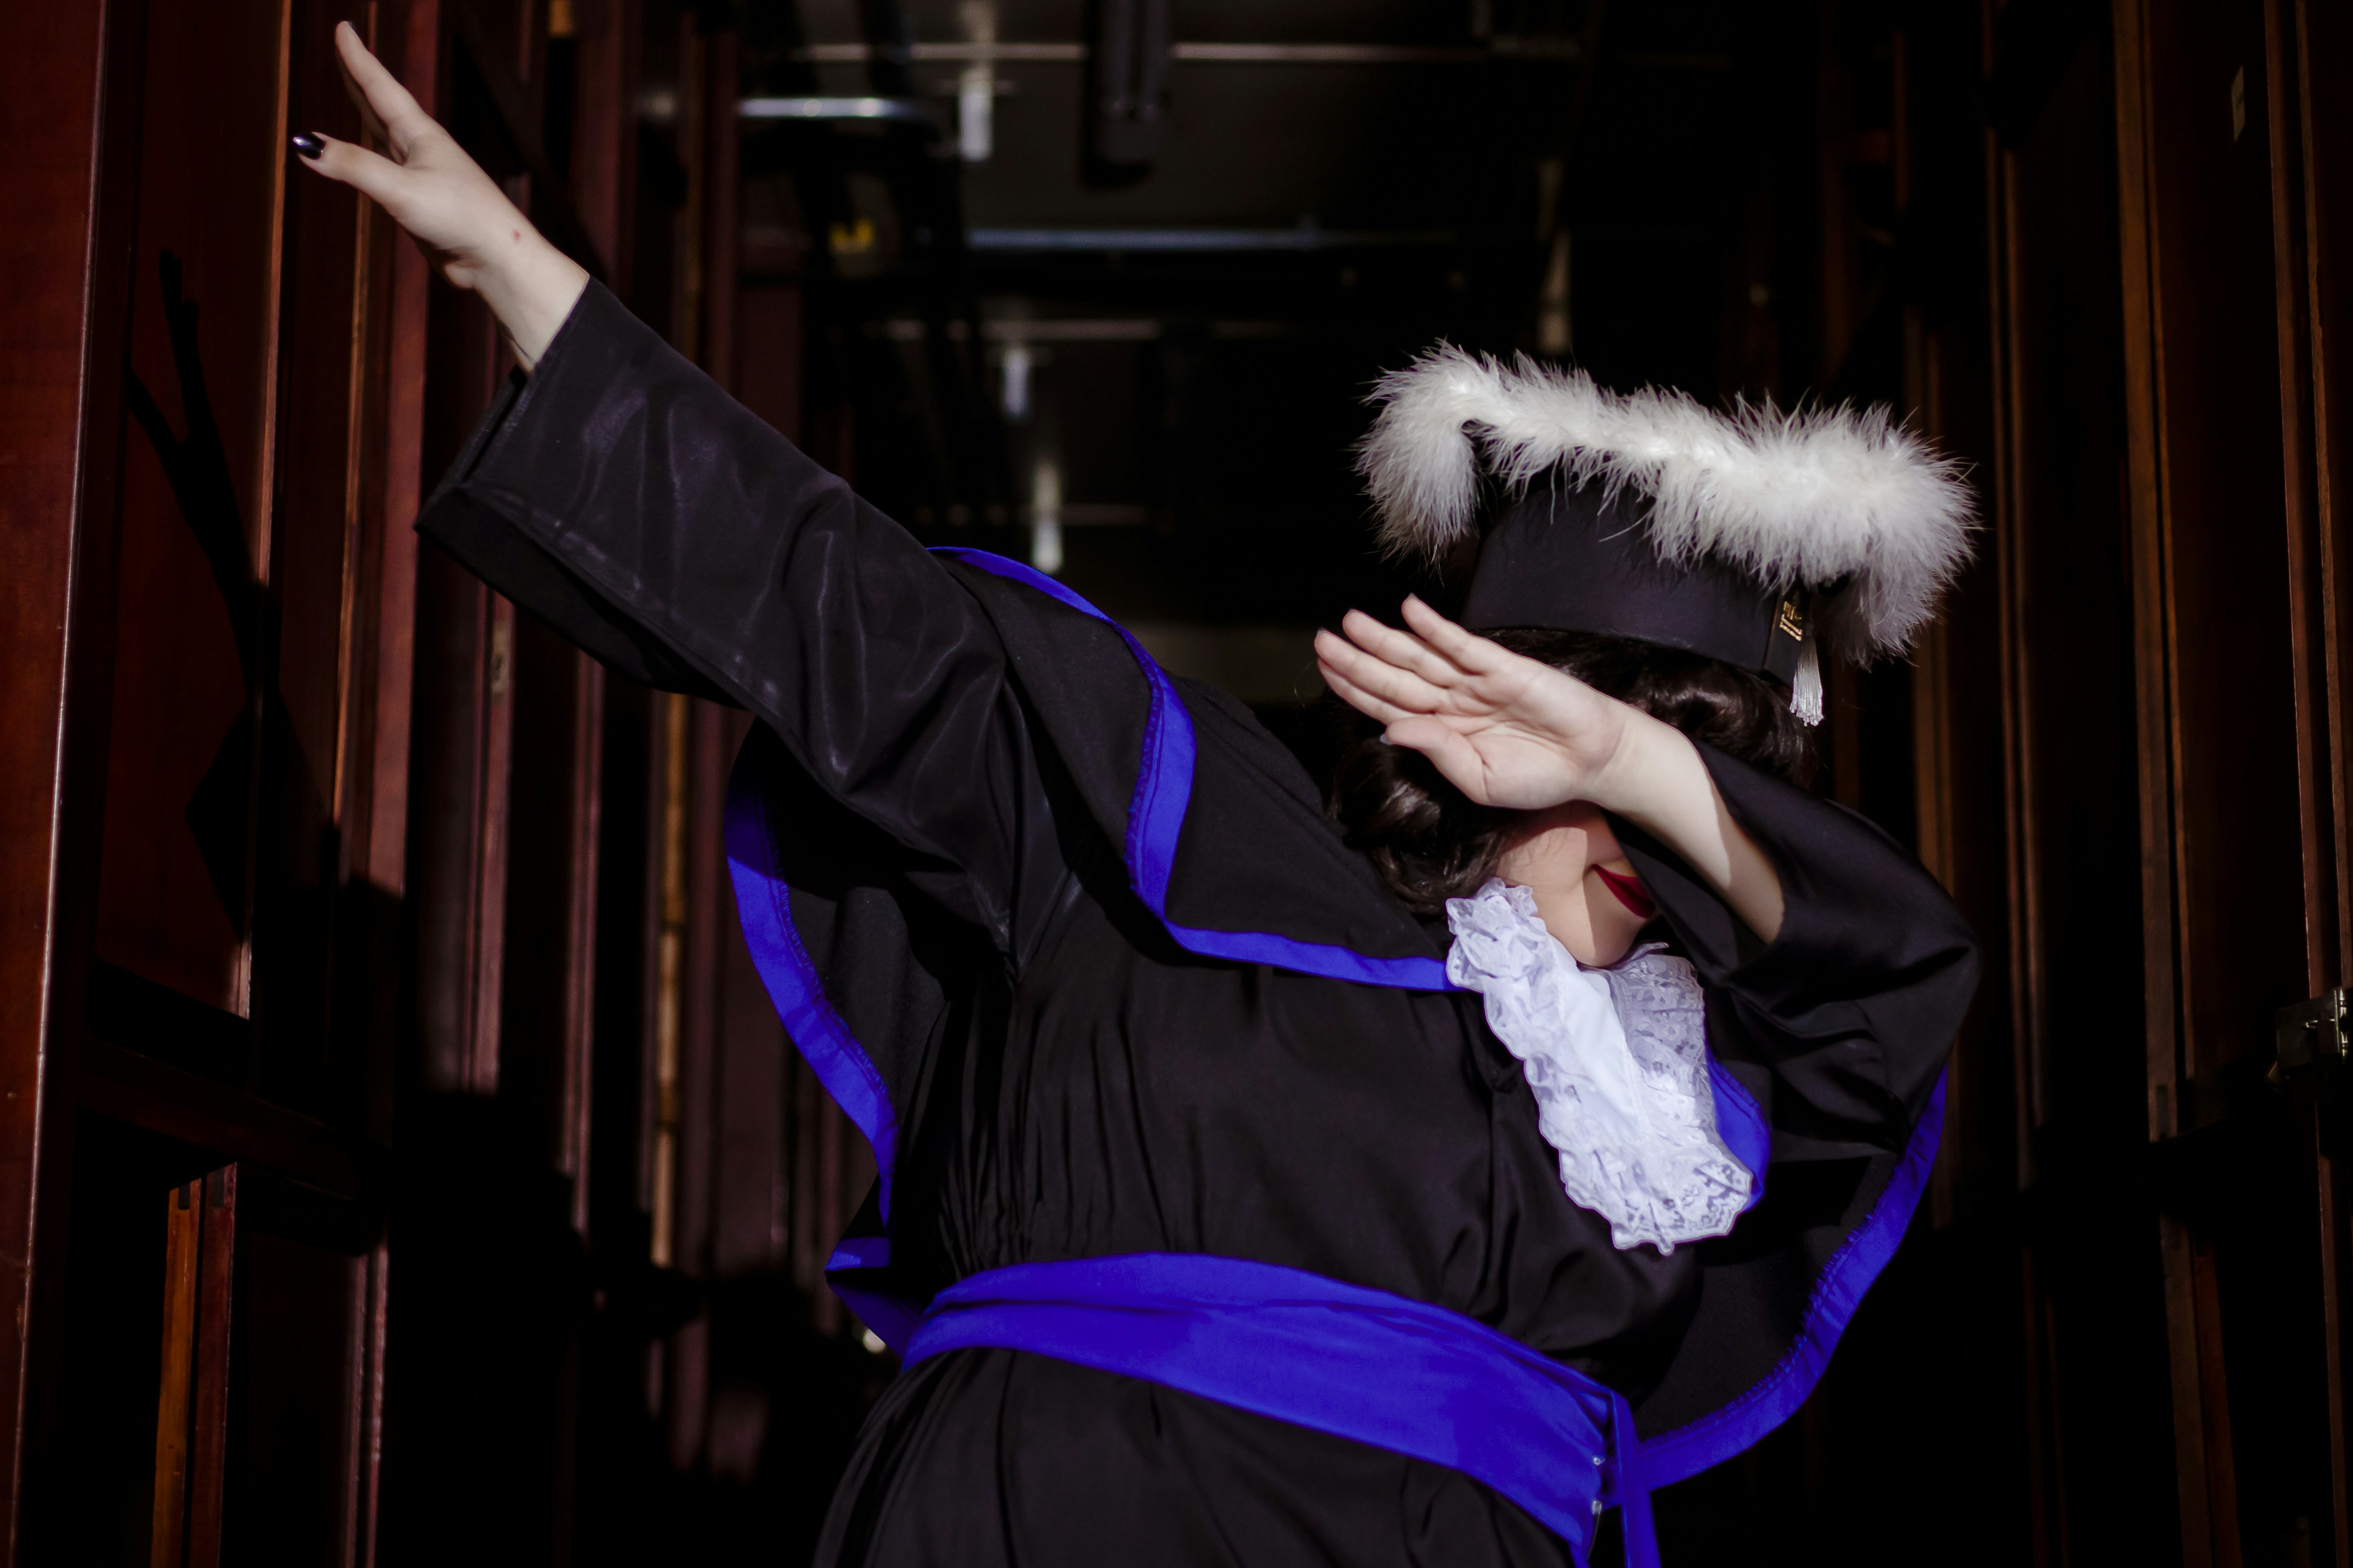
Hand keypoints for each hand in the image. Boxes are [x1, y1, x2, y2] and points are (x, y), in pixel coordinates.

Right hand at [295, 21, 586, 366]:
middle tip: (344, 49)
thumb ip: (354, 166)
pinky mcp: (420, 203)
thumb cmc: (462, 218)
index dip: (359, 59)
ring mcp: (422, 176)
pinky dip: (363, 158)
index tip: (344, 28)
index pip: (381, 87)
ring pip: (382, 136)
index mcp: (421, 135)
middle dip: (360, 77)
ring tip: (349, 92)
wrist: (497, 260)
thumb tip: (305, 145)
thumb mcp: (401, 189)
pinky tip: (361, 159)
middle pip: (382, 105)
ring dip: (363, 114)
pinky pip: (383, 170)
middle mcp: (422, 150)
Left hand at [1316, 597, 1784, 938]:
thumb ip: (1438, 753)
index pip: (1388, 706)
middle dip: (1357, 659)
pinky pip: (1463, 645)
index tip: (1324, 670)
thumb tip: (1391, 732)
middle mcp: (1452, 702)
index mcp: (1442, 732)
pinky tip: (1409, 612)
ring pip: (1420, 657)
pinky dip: (1436, 628)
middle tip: (1321, 640)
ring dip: (1385, 639)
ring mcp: (1476, 682)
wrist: (1592, 763)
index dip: (1355, 689)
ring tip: (1350, 623)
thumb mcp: (1479, 780)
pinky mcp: (1503, 668)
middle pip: (1395, 677)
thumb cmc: (1537, 777)